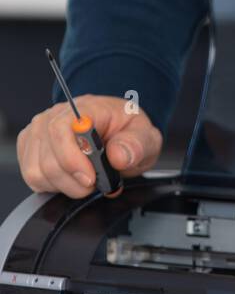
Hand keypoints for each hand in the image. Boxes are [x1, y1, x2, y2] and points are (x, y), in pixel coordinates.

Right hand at [18, 94, 162, 197]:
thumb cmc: (125, 130)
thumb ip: (137, 145)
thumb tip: (118, 156)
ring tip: (84, 179)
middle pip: (48, 159)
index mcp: (84, 108)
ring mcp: (38, 131)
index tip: (91, 178)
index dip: (72, 159)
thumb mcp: (145, 136)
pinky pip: (31, 176)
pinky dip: (52, 185)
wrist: (115, 130)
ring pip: (38, 172)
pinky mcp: (29, 147)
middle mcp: (54, 116)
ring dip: (64, 185)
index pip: (60, 130)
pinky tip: (69, 178)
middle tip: (95, 182)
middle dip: (73, 181)